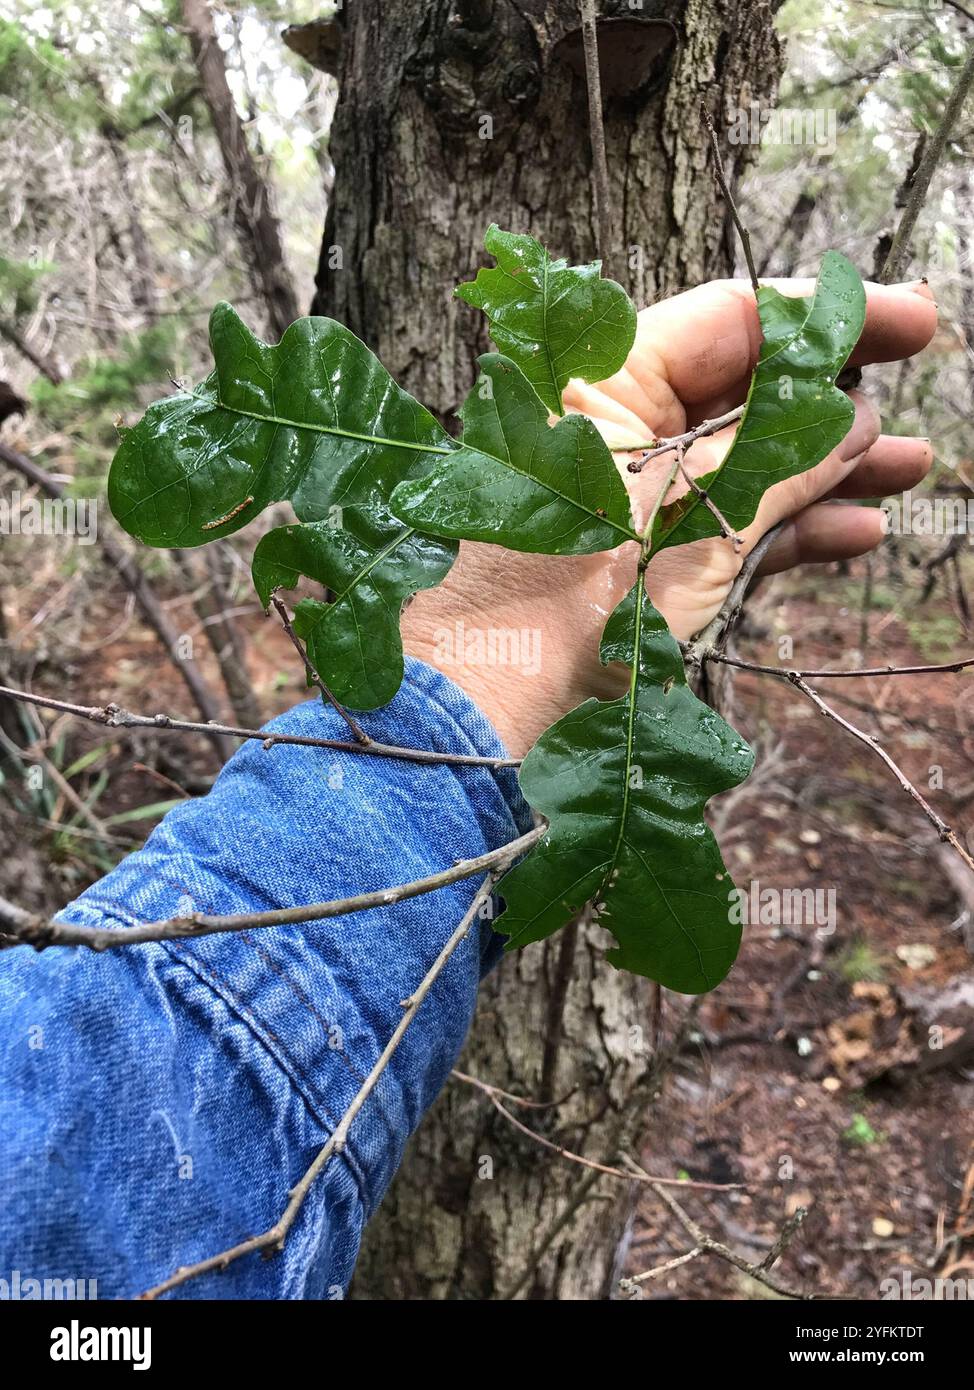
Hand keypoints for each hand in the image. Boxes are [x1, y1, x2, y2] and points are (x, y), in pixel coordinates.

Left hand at [402, 276, 937, 757]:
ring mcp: (630, 501)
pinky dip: (789, 530)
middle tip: (915, 381)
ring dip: (829, 469)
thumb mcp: (694, 519)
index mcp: (600, 385)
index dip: (825, 319)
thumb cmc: (568, 603)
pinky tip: (857, 531)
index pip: (729, 322)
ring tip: (909, 467)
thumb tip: (852, 418)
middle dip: (835, 396)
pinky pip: (726, 527)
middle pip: (744, 391)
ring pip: (744, 464)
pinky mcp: (642, 562)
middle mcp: (613, 432)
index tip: (911, 318)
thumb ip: (780, 461)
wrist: (493, 716)